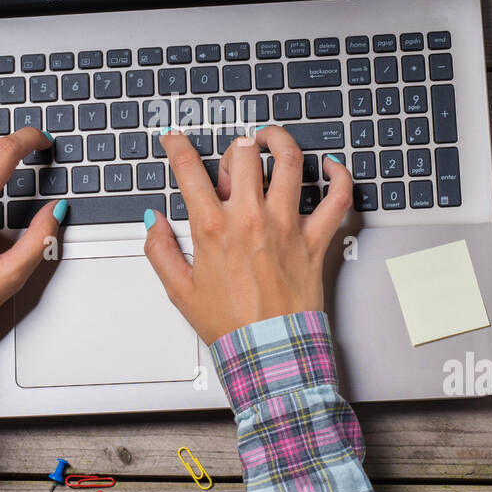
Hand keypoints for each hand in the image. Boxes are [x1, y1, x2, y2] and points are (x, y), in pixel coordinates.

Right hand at [143, 126, 351, 343]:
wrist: (269, 353)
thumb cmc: (230, 325)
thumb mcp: (179, 290)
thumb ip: (160, 250)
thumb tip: (153, 221)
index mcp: (213, 228)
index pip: (189, 170)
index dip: (177, 146)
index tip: (175, 140)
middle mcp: (251, 219)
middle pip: (244, 154)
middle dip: (234, 146)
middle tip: (233, 155)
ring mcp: (286, 226)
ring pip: (290, 162)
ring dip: (280, 141)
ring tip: (271, 139)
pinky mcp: (315, 239)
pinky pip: (337, 198)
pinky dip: (338, 176)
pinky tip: (330, 166)